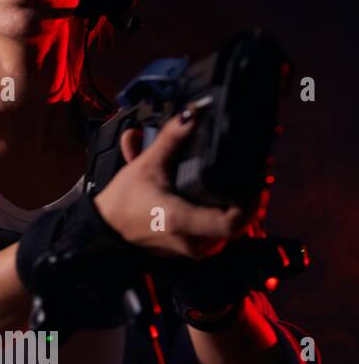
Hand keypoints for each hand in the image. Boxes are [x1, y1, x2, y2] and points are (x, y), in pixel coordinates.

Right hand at [93, 105, 254, 259]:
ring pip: (231, 230)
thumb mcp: (145, 165)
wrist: (104, 229)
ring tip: (246, 183)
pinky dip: (225, 216)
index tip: (257, 179)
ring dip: (239, 207)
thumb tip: (191, 114)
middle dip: (249, 198)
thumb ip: (171, 139)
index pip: (233, 221)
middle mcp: (191, 241)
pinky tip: (225, 199)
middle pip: (239, 223)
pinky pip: (218, 234)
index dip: (251, 201)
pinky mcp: (191, 249)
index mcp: (181, 220)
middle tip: (257, 173)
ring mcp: (192, 249)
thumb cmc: (123, 201)